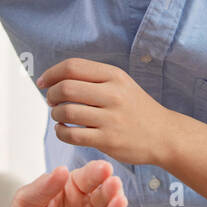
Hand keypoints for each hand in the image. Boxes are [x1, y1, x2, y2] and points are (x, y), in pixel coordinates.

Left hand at [0, 161, 126, 206]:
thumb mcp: (24, 203)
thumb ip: (42, 187)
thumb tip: (61, 170)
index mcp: (73, 190)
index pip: (89, 177)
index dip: (98, 171)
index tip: (104, 168)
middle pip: (106, 195)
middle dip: (113, 189)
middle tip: (114, 184)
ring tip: (118, 202)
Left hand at [36, 58, 176, 165]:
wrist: (164, 135)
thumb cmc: (136, 109)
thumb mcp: (121, 84)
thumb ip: (93, 78)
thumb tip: (56, 78)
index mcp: (114, 76)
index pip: (73, 66)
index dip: (51, 73)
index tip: (42, 82)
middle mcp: (113, 94)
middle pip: (66, 88)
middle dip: (51, 95)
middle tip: (51, 101)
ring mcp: (111, 118)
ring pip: (67, 111)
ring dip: (56, 114)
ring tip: (59, 116)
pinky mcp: (108, 140)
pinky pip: (72, 134)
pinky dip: (61, 132)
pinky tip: (64, 130)